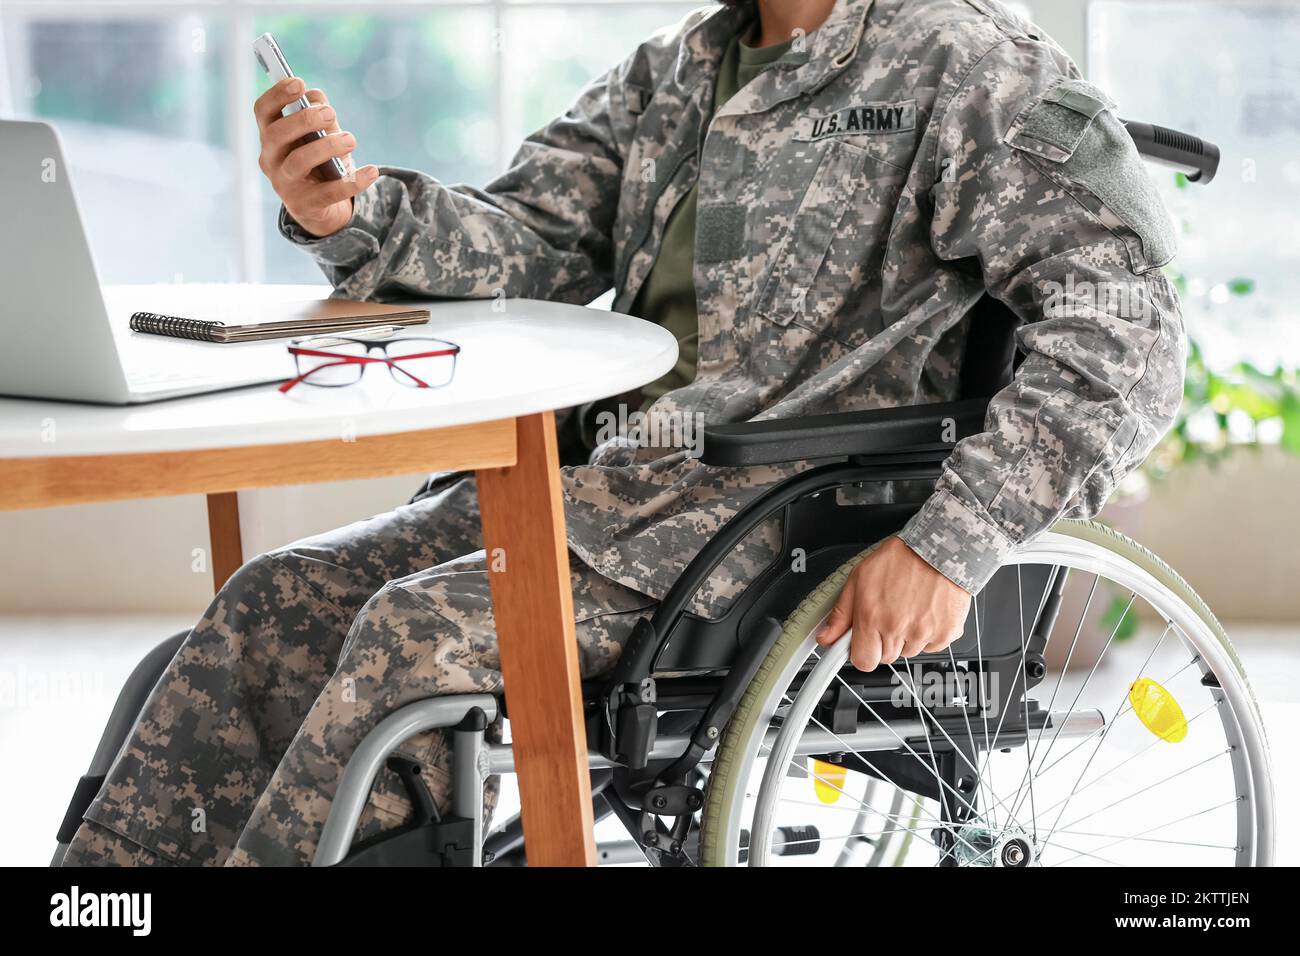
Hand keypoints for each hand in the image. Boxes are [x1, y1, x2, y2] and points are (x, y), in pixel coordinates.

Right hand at [254, 78, 378, 238]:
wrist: (321, 208)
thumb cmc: (318, 162)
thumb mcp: (319, 136)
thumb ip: (318, 116)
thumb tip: (315, 96)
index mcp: (270, 137)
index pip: (262, 111)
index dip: (277, 94)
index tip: (299, 83)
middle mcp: (270, 160)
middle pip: (276, 134)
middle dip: (304, 119)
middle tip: (330, 113)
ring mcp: (285, 185)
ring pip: (299, 161)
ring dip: (327, 146)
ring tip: (350, 139)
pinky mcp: (305, 206)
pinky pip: (329, 192)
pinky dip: (353, 181)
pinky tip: (372, 171)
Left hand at [816, 536, 971, 670]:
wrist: (940, 548)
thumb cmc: (901, 559)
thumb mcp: (859, 578)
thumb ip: (841, 613)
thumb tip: (826, 637)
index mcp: (872, 618)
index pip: (862, 661)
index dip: (862, 651)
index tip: (864, 641)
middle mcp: (897, 629)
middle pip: (885, 657)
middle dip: (884, 641)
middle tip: (889, 614)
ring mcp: (924, 634)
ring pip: (908, 652)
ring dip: (906, 637)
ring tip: (909, 607)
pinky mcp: (946, 634)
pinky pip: (932, 646)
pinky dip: (928, 634)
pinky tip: (925, 611)